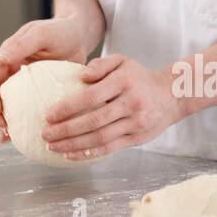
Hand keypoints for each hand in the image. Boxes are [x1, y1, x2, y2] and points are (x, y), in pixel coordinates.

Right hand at [0, 14, 98, 143]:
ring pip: (7, 105)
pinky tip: (21, 139)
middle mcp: (11, 71)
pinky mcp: (37, 93)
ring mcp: (23, 84)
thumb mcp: (40, 34)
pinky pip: (26, 110)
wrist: (77, 35)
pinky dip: (21, 124)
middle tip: (3, 127)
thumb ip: (20, 45)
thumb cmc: (59, 31)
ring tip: (10, 135)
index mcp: (7, 57)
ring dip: (4, 120)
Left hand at [40, 55, 184, 161]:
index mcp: (123, 82)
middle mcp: (130, 104)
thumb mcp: (122, 61)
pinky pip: (109, 148)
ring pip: (100, 138)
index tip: (48, 115)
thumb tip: (81, 76)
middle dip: (66, 130)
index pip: (91, 97)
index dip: (68, 108)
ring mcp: (134, 123)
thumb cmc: (139, 77)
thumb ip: (101, 64)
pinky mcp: (136, 138)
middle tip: (44, 134)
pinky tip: (71, 155)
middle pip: (93, 121)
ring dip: (73, 145)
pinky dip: (88, 154)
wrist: (172, 95)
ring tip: (53, 147)